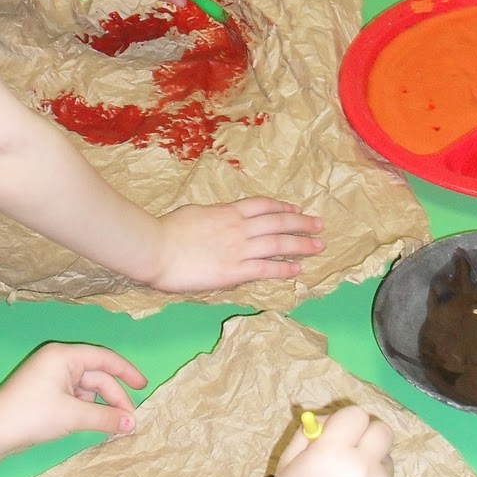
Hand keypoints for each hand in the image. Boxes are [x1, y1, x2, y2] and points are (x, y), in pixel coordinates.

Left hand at [0, 342, 145, 452]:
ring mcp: (50, 379)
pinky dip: (87, 410)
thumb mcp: (73, 416)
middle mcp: (58, 362)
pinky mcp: (45, 395)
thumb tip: (133, 424)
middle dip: (114, 397)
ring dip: (101, 406)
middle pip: (96, 376)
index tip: (144, 387)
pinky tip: (95, 425)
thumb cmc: (32, 415)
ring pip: (86, 389)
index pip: (104, 358)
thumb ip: (106, 418)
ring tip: (114, 427)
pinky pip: (75, 398)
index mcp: (64, 356)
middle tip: (130, 422)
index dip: (126, 372)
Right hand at [148, 198, 323, 291]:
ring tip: (318, 245)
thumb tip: (219, 218)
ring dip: (301, 244)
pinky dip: (284, 269)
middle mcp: (239, 228)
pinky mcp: (234, 271)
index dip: (282, 206)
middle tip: (320, 224)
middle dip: (301, 222)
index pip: (262, 205)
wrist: (156, 248)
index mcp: (227, 212)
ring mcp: (239, 249)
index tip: (296, 207)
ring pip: (278, 244)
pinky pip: (266, 269)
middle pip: (278, 222)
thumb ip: (212, 217)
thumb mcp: (194, 214)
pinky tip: (298, 270)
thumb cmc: (167, 230)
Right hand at [264, 406, 397, 476]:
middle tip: (352, 450)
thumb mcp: (287, 467)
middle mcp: (362, 466)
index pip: (356, 414)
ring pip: (387, 459)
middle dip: (367, 435)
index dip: (346, 421)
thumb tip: (328, 421)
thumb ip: (306, 436)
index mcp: (332, 453)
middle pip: (382, 430)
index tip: (337, 434)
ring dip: (372, 464)